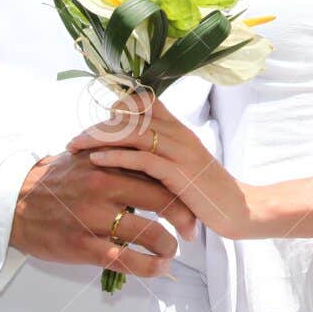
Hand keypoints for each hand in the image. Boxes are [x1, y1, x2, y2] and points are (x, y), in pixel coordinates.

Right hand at [9, 150, 198, 279]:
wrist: (14, 203)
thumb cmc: (55, 180)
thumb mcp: (86, 156)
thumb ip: (117, 155)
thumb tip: (152, 156)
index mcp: (108, 162)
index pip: (159, 172)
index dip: (182, 189)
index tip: (192, 202)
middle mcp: (105, 187)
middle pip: (163, 201)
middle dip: (185, 219)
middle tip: (191, 231)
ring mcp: (95, 218)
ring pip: (150, 233)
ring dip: (169, 247)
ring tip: (171, 252)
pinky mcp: (84, 245)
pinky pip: (127, 260)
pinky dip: (150, 267)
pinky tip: (158, 268)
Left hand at [65, 92, 255, 239]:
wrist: (239, 210)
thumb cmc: (207, 192)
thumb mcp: (182, 167)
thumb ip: (160, 155)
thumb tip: (130, 153)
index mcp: (179, 129)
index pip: (145, 102)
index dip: (117, 109)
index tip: (97, 125)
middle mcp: (179, 134)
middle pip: (132, 116)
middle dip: (98, 127)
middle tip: (74, 140)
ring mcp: (180, 152)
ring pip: (133, 133)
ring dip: (100, 138)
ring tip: (76, 147)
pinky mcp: (180, 173)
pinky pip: (143, 158)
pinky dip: (117, 156)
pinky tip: (96, 160)